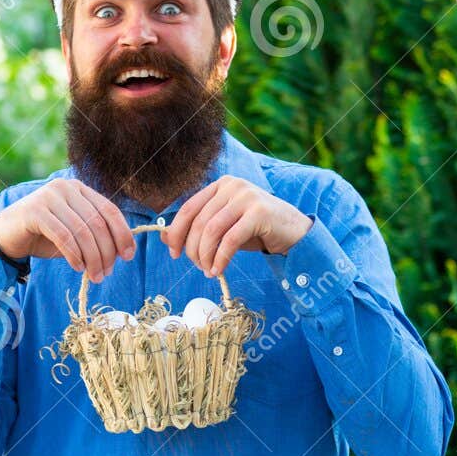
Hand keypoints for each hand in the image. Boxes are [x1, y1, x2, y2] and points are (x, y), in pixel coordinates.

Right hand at [0, 179, 135, 282]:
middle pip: (97, 222)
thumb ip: (95, 236)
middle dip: (106, 251)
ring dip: (92, 258)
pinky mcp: (35, 211)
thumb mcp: (74, 234)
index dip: (122, 233)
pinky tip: (78, 268)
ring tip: (95, 275)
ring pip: (82, 231)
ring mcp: (49, 197)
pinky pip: (63, 236)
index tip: (128, 256)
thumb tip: (124, 250)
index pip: (109, 210)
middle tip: (107, 273)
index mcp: (80, 189)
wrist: (7, 235)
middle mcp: (66, 187)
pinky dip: (74, 255)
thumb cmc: (44, 236)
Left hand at [160, 177, 311, 278]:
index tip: (173, 253)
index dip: (176, 232)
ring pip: (212, 230)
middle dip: (192, 248)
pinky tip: (218, 270)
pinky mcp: (259, 212)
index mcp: (220, 185)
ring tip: (207, 270)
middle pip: (199, 221)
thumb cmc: (255, 230)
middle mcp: (232, 186)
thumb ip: (197, 229)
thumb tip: (163, 238)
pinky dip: (221, 258)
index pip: (188, 208)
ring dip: (205, 255)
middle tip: (196, 266)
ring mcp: (246, 196)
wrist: (293, 231)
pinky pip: (231, 239)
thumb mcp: (223, 228)